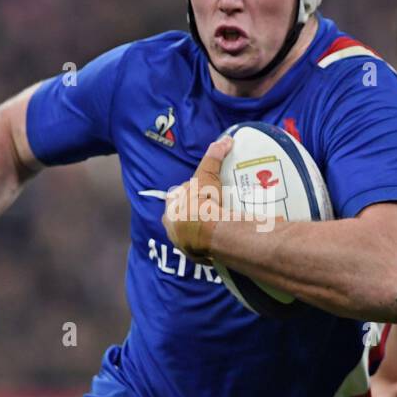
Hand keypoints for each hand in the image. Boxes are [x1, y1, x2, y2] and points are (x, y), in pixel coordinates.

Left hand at [162, 136, 231, 262]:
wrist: (210, 233)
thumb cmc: (201, 204)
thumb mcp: (206, 176)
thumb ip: (213, 158)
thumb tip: (225, 139)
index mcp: (171, 211)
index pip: (175, 200)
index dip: (185, 195)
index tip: (198, 192)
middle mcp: (173, 230)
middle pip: (181, 219)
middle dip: (191, 215)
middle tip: (209, 209)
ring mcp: (184, 245)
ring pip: (191, 236)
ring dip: (201, 231)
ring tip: (217, 225)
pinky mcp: (197, 257)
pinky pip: (204, 249)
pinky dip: (211, 244)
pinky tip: (221, 239)